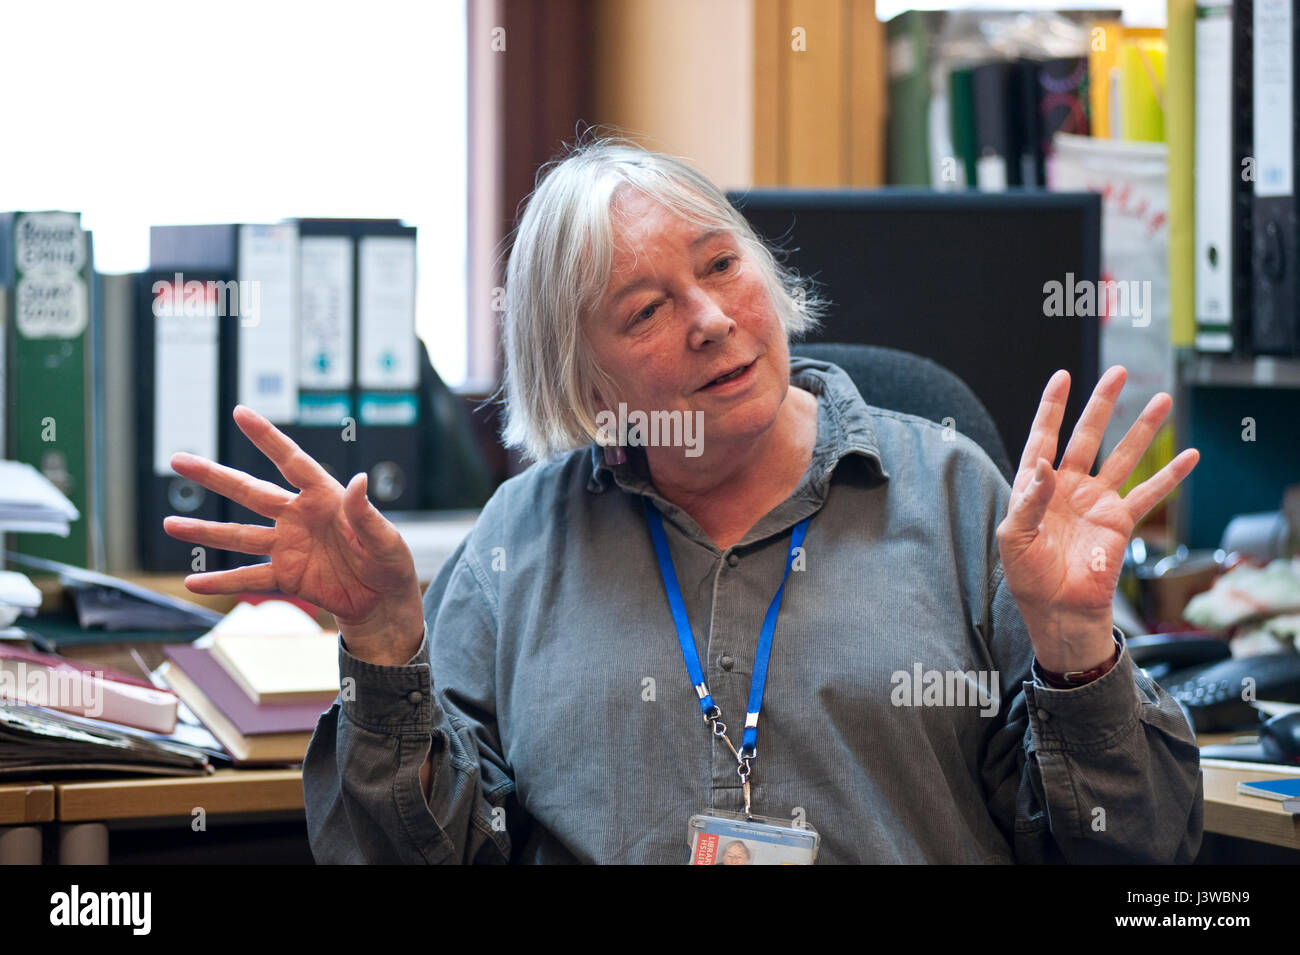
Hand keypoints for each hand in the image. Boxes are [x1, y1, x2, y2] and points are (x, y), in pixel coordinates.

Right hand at [163, 405, 425, 664]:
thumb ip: (366, 513)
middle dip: (215, 476)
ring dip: (205, 531)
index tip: (240, 413)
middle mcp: (299, 517)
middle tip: (178, 459)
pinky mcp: (285, 576)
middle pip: (250, 491)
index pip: (292, 461)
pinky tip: (192, 582)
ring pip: (239, 536)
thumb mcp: (385, 537)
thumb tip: (360, 480)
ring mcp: (288, 546)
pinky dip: (221, 581)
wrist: (383, 599)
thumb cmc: (389, 560)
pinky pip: (249, 578)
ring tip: (169, 524)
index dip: (267, 437)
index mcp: (324, 497)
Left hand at [995, 366, 1199, 673]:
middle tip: (1117, 373)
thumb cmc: (1028, 577)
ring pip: (1123, 455)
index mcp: (1035, 487)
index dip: (1052, 408)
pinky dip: (1171, 476)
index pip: (1043, 437)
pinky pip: (1149, 492)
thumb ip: (1029, 499)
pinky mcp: (1120, 521)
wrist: (1059, 610)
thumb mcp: (1014, 537)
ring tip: (1161, 400)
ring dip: (1142, 429)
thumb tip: (1044, 462)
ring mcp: (1096, 501)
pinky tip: (1190, 456)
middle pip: (1087, 436)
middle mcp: (1067, 487)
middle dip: (1101, 404)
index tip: (1062, 377)